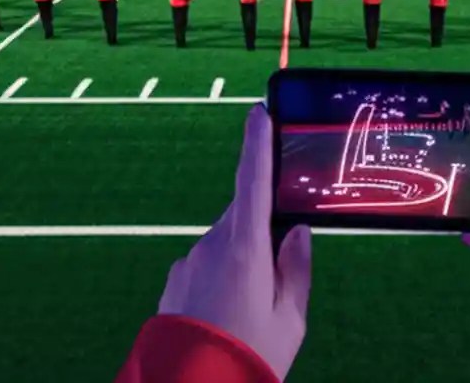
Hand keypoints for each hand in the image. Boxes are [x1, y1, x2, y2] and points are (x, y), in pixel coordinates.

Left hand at [157, 105, 311, 378]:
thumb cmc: (249, 357)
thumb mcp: (291, 319)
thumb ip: (296, 269)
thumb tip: (296, 233)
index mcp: (244, 248)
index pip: (250, 181)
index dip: (256, 143)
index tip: (257, 112)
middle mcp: (210, 246)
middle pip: (242, 217)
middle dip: (261, 231)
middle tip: (279, 274)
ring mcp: (187, 264)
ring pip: (224, 246)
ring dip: (241, 263)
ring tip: (251, 313)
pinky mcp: (173, 283)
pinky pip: (204, 268)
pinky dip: (221, 281)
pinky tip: (227, 318)